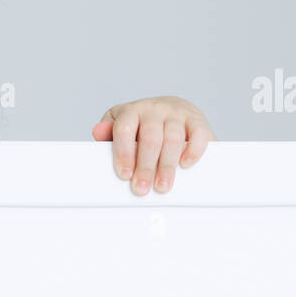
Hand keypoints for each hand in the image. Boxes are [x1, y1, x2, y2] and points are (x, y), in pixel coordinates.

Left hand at [92, 96, 214, 195]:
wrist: (171, 108)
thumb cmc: (142, 125)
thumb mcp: (122, 126)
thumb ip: (108, 133)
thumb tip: (98, 132)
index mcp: (132, 112)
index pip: (124, 130)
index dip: (124, 154)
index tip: (124, 175)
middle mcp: (154, 109)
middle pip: (150, 138)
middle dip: (145, 167)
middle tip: (141, 188)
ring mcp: (176, 113)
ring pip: (172, 138)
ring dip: (166, 165)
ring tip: (162, 185)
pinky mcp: (196, 119)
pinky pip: (197, 133)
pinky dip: (193, 150)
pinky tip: (185, 164)